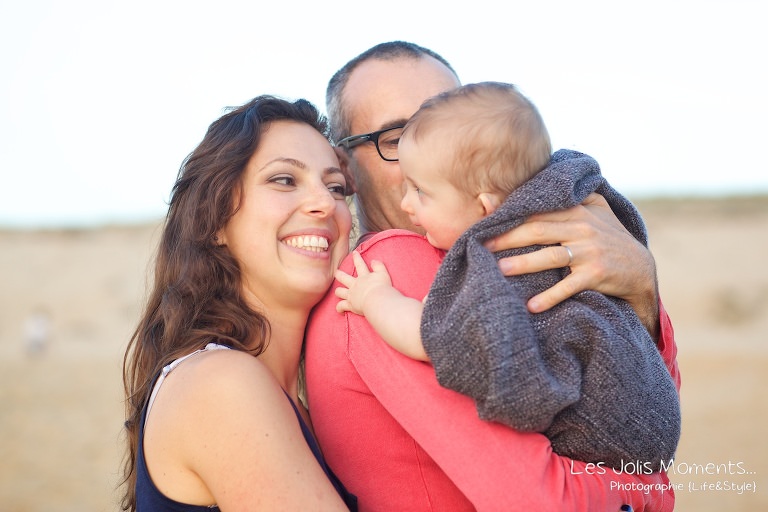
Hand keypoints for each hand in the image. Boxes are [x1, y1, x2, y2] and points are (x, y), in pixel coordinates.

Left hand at [335, 251, 392, 314]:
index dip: (357, 258)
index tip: (354, 253)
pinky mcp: (350, 305)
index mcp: (364, 276)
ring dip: (338, 291)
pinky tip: (340, 311)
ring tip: (338, 292)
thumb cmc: (382, 287)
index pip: (360, 264)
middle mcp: (355, 285)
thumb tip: (374, 260)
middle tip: (336, 272)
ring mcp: (351, 295)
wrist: (377, 300)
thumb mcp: (383, 274)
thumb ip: (379, 266)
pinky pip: (341, 306)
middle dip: (339, 274)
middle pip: (344, 277)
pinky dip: (340, 308)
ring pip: (339, 291)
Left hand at [484, 193, 658, 335]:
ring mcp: (590, 251)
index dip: (511, 217)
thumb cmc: (609, 238)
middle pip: (538, 230)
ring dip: (523, 264)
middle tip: (483, 245)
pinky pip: (568, 286)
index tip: (486, 223)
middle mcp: (583, 227)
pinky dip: (550, 297)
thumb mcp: (596, 210)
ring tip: (499, 270)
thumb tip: (538, 181)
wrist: (640, 269)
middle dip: (508, 238)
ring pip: (550, 256)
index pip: (538, 211)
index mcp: (578, 210)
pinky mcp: (596, 274)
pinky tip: (531, 306)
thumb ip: (570, 197)